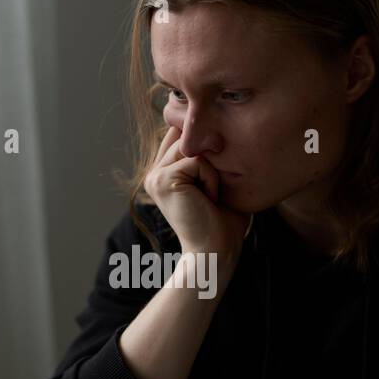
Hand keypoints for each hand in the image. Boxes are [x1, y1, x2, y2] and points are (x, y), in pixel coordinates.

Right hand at [143, 125, 252, 259]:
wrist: (215, 253)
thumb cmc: (224, 222)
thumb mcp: (219, 181)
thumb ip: (212, 156)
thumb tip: (220, 125)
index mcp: (163, 173)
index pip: (181, 136)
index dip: (202, 142)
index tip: (219, 160)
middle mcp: (154, 173)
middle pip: (187, 136)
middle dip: (211, 158)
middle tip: (215, 191)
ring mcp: (155, 176)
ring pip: (193, 146)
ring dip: (213, 170)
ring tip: (211, 197)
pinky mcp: (163, 179)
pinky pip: (197, 161)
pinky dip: (211, 179)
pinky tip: (209, 200)